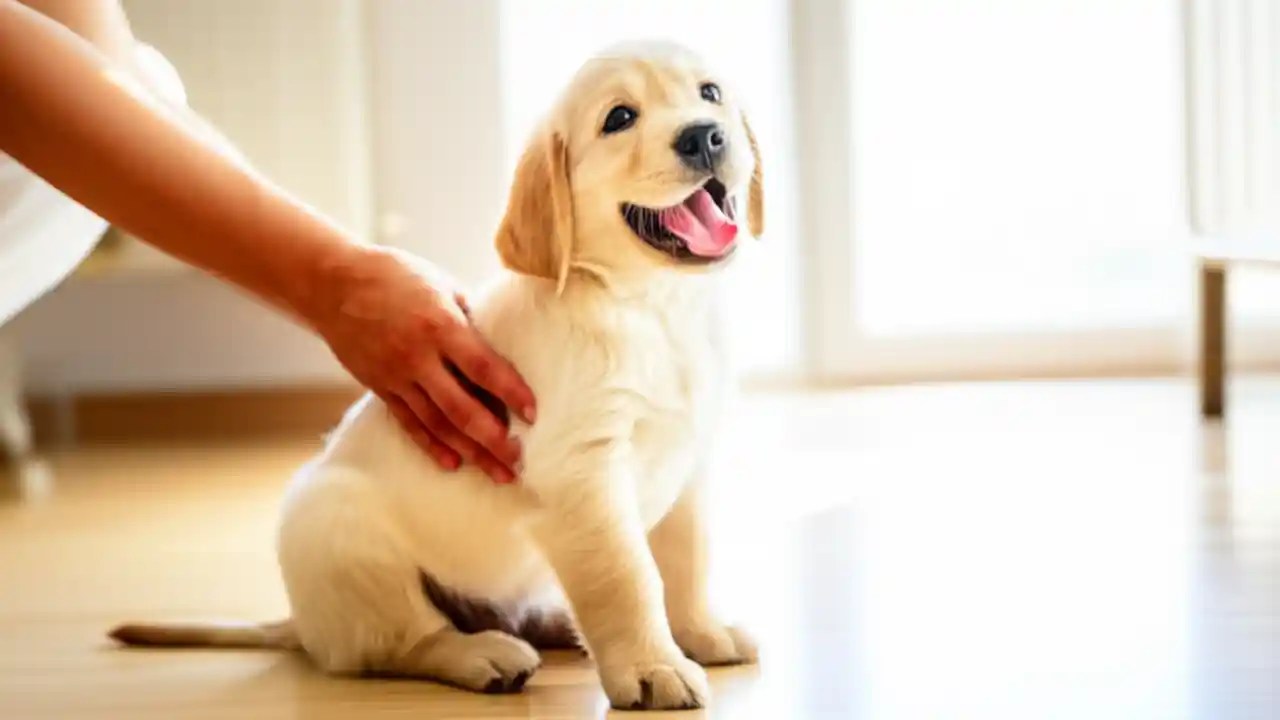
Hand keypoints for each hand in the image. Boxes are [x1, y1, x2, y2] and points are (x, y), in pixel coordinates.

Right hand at [310, 246, 534, 482]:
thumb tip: (500, 347)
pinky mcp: (379, 386)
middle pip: (462, 408)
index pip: (484, 367)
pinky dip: (431, 444)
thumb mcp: (443, 285)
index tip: (533, 414)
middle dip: (494, 439)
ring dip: (470, 451)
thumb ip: (470, 320)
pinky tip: (452, 463)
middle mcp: (418, 356)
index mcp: (441, 325)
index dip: (511, 392)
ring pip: (438, 423)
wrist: (333, 283)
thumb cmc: (396, 277)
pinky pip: (409, 422)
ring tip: (497, 472)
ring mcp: (396, 375)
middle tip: (518, 461)